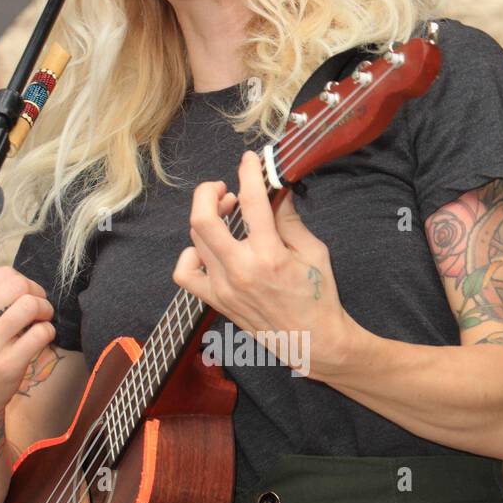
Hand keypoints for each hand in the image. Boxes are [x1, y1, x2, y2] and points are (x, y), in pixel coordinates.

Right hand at [0, 243, 56, 426]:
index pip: (2, 274)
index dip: (22, 282)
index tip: (23, 295)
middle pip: (19, 286)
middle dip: (37, 294)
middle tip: (38, 307)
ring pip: (31, 306)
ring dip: (45, 311)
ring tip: (41, 320)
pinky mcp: (7, 365)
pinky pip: (41, 333)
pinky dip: (47, 333)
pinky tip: (39, 339)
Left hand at [172, 151, 357, 378]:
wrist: (314, 342)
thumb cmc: (318, 298)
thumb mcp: (313, 251)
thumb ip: (289, 219)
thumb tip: (275, 189)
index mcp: (269, 256)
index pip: (250, 201)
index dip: (248, 172)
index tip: (249, 160)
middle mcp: (241, 271)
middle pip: (203, 218)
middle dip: (209, 193)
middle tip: (225, 189)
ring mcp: (224, 288)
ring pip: (195, 240)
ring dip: (207, 218)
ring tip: (226, 215)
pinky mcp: (217, 301)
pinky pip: (185, 273)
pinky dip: (190, 255)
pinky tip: (208, 250)